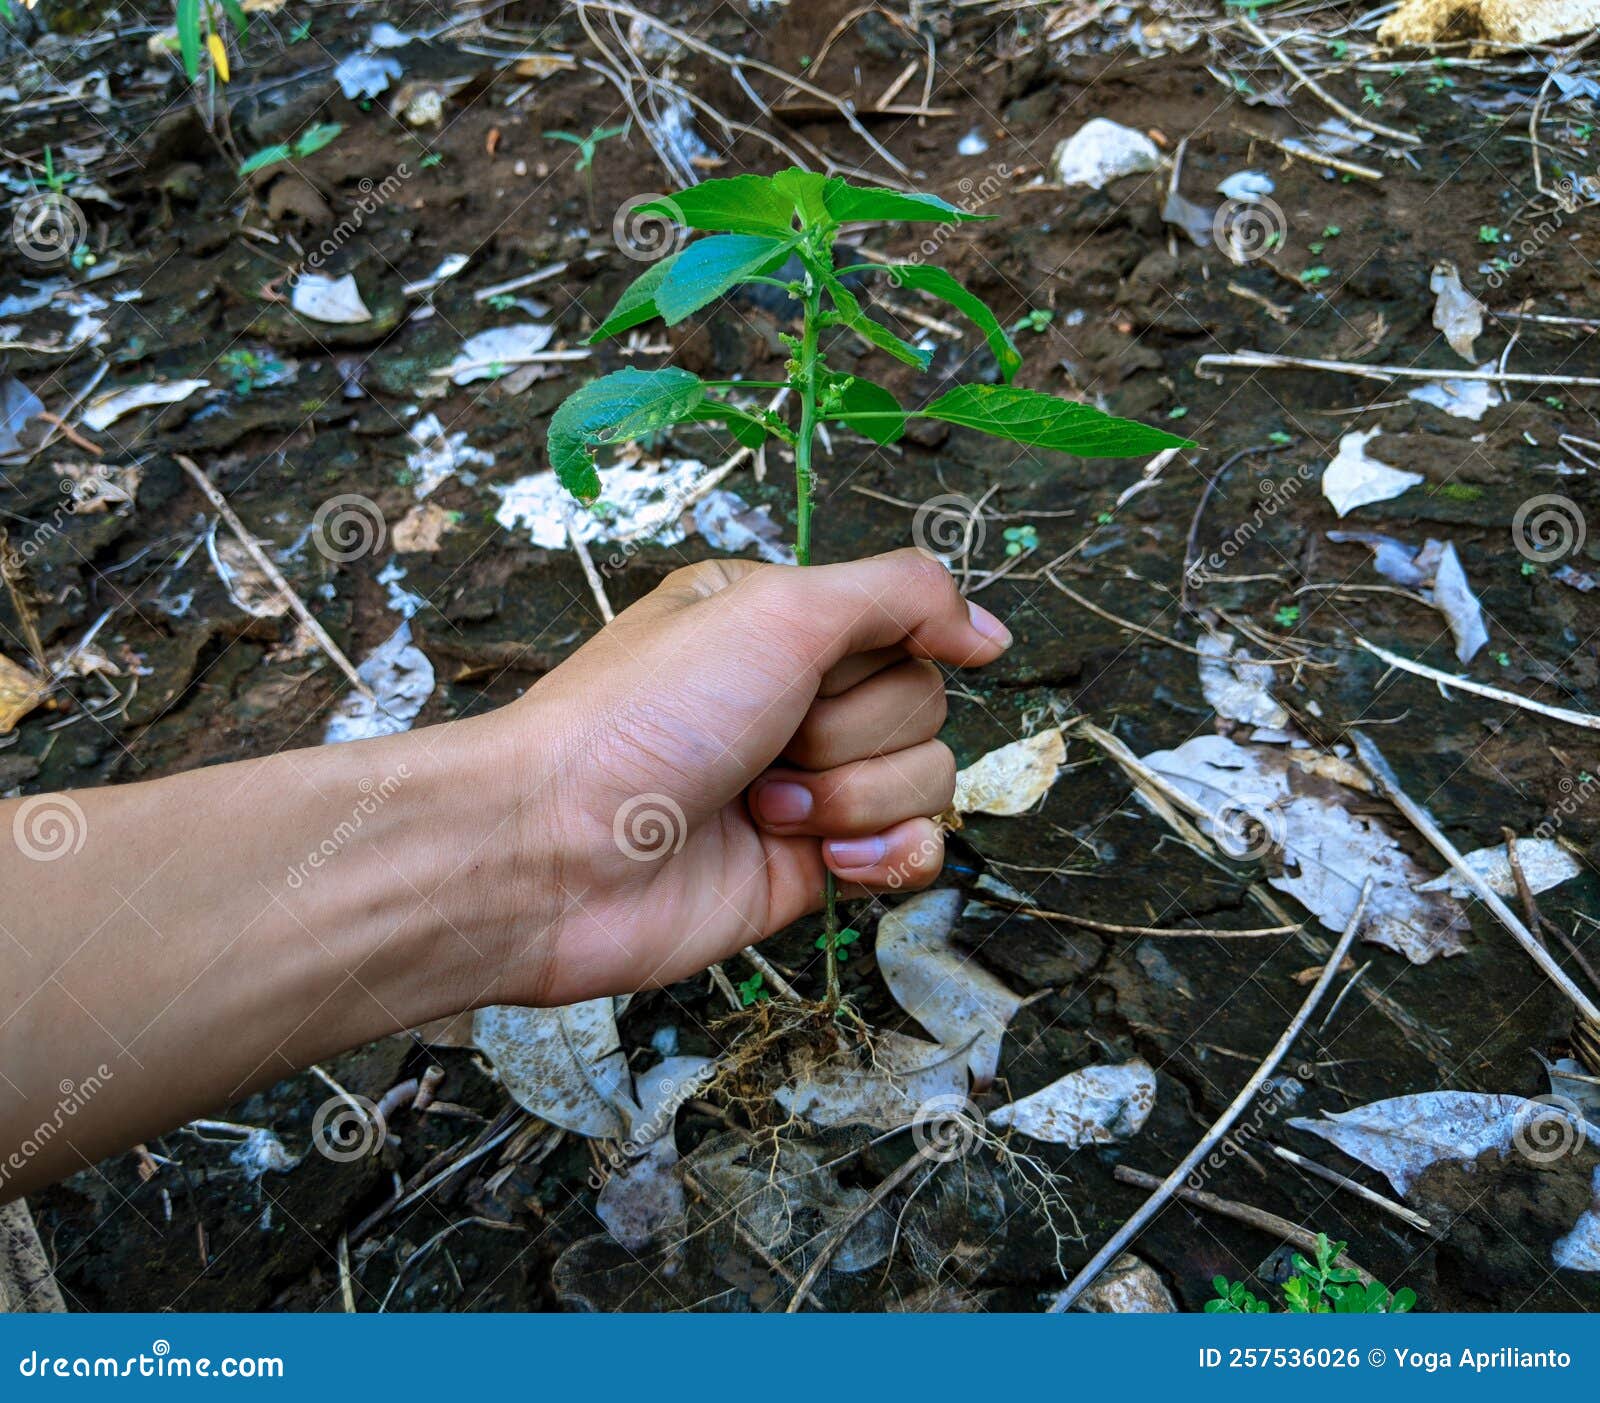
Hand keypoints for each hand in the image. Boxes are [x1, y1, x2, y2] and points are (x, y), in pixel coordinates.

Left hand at [496, 549, 1011, 1005]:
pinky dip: (885, 857)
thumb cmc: (643, 717)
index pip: (905, 625)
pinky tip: (826, 859)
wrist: (559, 853)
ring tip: (763, 805)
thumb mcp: (777, 610)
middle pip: (924, 705)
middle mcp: (796, 698)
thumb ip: (900, 595)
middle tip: (766, 746)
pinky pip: (912, 853)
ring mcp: (806, 785)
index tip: (811, 670)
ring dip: (851, 797)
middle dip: (851, 733)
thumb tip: (990, 631)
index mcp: (781, 623)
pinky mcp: (809, 866)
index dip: (872, 656)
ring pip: (925, 780)